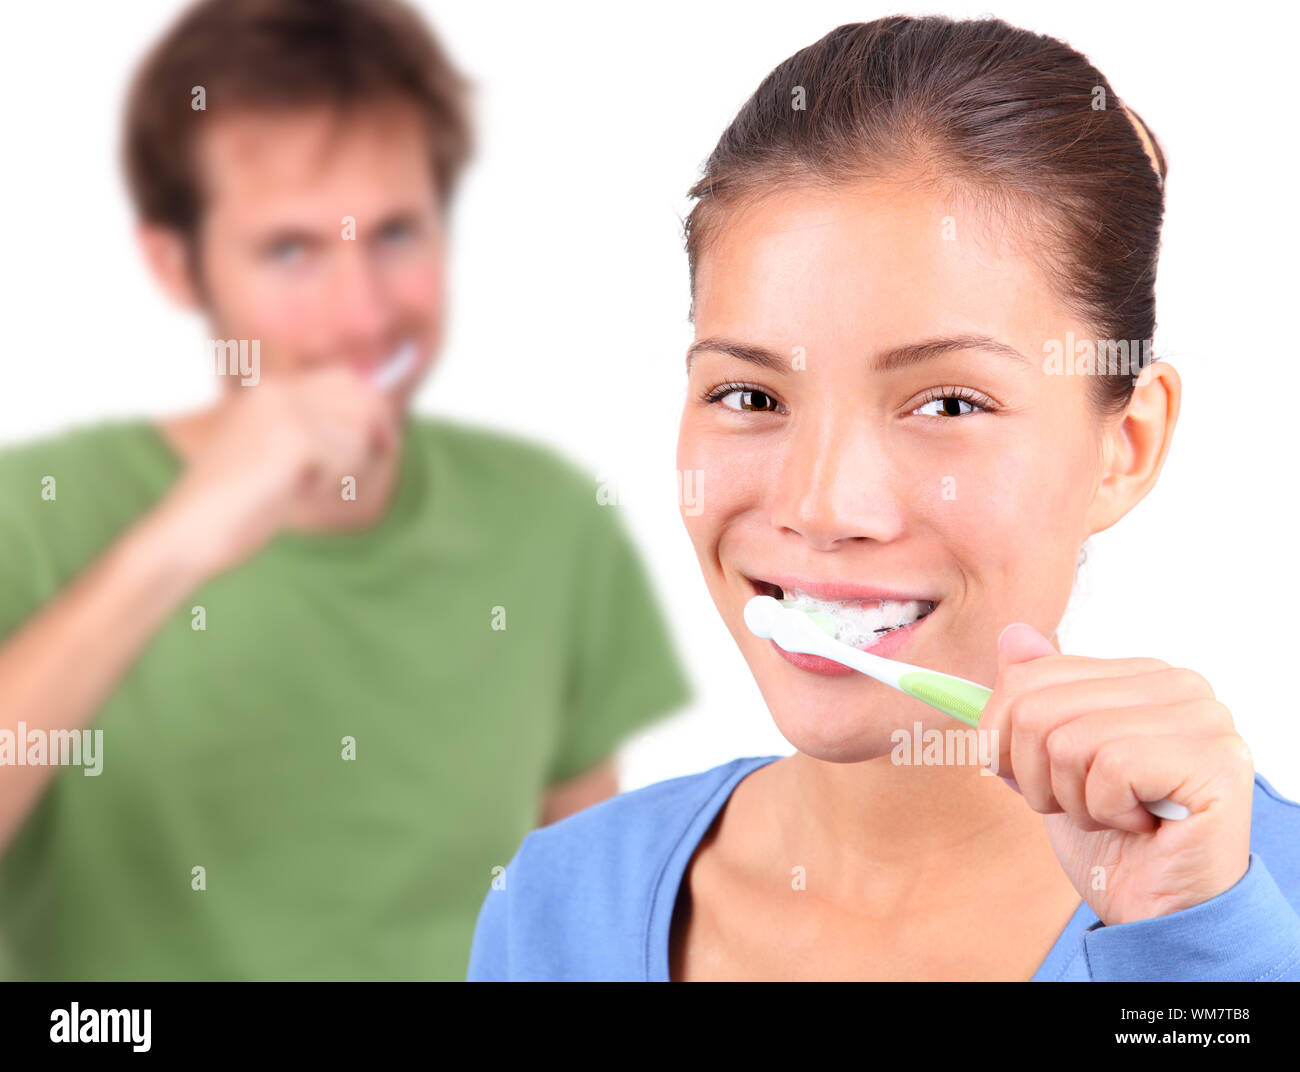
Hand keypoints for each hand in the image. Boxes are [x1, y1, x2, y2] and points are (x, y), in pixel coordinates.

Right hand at [155, 366, 398, 577]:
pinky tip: (295, 492)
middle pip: (363, 399)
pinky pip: (348, 459)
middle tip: (339, 475)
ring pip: (359, 433)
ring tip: (301, 486)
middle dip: (368, 440)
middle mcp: (278, 390)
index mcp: (271, 391)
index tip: (381, 445)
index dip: (372, 410)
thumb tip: (382, 426)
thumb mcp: (279, 458)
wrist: (187, 531)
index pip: (347, 378)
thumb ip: (319, 434)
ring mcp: (284, 410)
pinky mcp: (293, 436)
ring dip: (343, 471)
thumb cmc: (233, 506)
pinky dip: (330, 485)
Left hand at [980, 623, 1253, 924]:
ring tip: (1113, 815)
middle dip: (1034, 776)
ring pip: (1068, 740)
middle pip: (1036, 708)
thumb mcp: (1051, 763)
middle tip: (1077, 806)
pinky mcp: (1214, 759)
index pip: (1028, 676)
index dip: (1000, 736)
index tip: (1025, 775)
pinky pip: (1109, 768)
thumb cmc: (1110, 838)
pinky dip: (1105, 811)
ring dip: (1071, 799)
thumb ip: (1035, 696)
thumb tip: (1014, 634)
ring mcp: (1203, 718)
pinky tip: (1142, 824)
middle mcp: (1178, 684)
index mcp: (1138, 675)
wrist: (1159, 912)